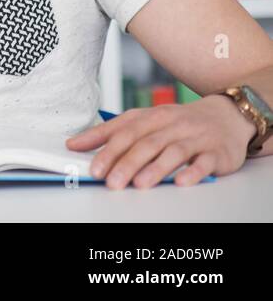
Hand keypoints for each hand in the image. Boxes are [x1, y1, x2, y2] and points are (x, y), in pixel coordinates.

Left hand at [65, 97, 255, 189]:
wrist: (226, 116)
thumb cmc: (178, 122)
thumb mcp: (145, 121)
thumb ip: (112, 132)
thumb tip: (75, 143)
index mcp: (151, 116)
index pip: (124, 130)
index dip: (106, 147)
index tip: (91, 165)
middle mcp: (171, 125)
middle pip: (146, 143)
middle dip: (126, 162)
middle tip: (110, 180)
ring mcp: (195, 138)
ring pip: (173, 152)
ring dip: (155, 169)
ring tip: (138, 184)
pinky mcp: (216, 153)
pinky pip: (204, 162)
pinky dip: (193, 172)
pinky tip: (181, 182)